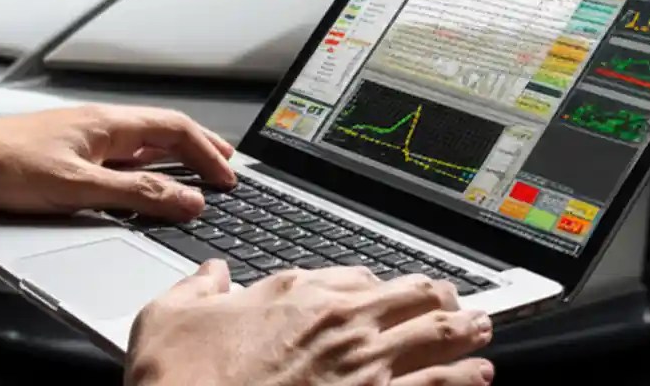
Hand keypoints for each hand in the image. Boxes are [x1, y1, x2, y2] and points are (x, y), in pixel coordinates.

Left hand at [0, 105, 234, 220]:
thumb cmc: (5, 165)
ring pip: (143, 143)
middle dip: (199, 148)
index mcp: (109, 123)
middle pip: (164, 131)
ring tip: (194, 173)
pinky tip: (143, 181)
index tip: (227, 177)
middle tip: (224, 166)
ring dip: (175, 157)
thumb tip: (186, 200)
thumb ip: (139, 194)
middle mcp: (100, 124)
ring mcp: (84, 137)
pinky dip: (147, 167)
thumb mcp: (80, 187)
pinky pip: (122, 155)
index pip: (176, 130)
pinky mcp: (67, 152)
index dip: (208, 152)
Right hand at [127, 262, 494, 385]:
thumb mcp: (166, 317)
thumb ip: (195, 288)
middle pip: (413, 297)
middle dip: (439, 297)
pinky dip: (464, 379)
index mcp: (298, 297)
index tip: (381, 292)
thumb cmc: (182, 380)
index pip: (355, 276)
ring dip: (466, 331)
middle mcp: (342, 326)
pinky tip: (480, 376)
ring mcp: (365, 371)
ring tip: (483, 329)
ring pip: (436, 337)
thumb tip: (209, 274)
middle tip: (454, 301)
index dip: (374, 285)